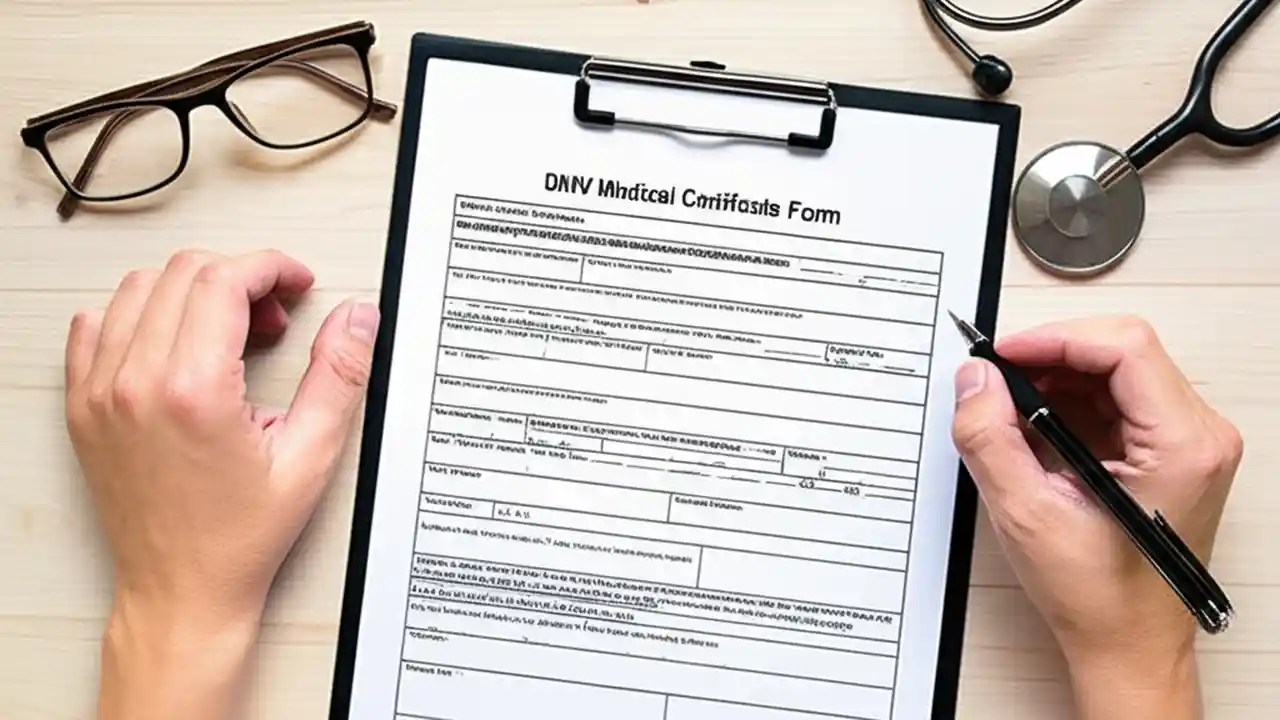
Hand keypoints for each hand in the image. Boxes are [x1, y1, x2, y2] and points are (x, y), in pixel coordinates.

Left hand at [64, 249, 379, 719]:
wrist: (181, 588)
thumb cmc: (238, 535)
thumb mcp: (310, 456)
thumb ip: (339, 376)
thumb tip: (357, 320)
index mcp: (192, 391)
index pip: (223, 279)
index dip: (270, 267)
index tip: (295, 282)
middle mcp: (135, 384)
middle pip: (183, 272)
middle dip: (239, 276)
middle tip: (274, 315)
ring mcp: (100, 393)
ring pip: (138, 288)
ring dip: (191, 290)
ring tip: (229, 330)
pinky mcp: (82, 406)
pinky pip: (93, 325)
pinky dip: (137, 315)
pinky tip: (175, 342)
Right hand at [951, 316, 1240, 719]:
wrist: (1128, 645)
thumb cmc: (1099, 597)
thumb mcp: (1027, 513)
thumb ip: (990, 438)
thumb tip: (975, 380)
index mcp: (1184, 446)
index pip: (1124, 348)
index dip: (1055, 339)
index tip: (1005, 354)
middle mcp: (1200, 436)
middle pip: (1122, 351)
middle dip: (1051, 355)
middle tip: (997, 376)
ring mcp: (1190, 442)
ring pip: (1117, 370)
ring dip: (1058, 377)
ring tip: (1007, 403)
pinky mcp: (1170, 451)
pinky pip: (1118, 399)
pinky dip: (1070, 400)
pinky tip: (1032, 423)